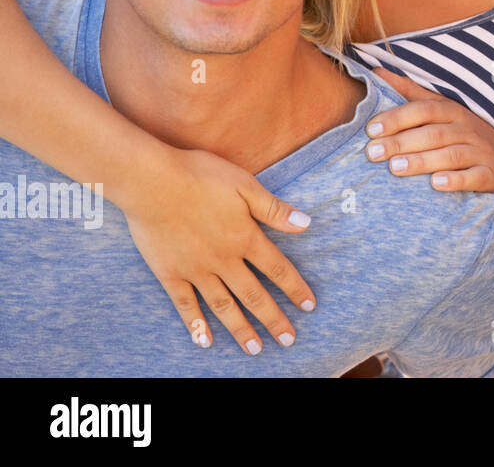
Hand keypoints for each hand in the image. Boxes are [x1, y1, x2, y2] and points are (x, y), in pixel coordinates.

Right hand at [124, 148, 316, 353]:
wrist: (152, 182)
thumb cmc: (201, 176)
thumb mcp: (246, 185)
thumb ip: (274, 209)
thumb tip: (307, 224)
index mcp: (245, 238)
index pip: (277, 269)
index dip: (295, 288)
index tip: (309, 307)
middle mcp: (224, 260)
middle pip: (254, 295)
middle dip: (273, 319)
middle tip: (288, 340)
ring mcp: (195, 270)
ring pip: (223, 306)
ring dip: (241, 329)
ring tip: (255, 349)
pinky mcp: (169, 273)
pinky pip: (185, 304)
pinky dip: (195, 324)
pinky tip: (205, 341)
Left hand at [365, 68, 493, 194]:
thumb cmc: (462, 135)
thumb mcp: (440, 111)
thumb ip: (410, 93)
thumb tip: (377, 72)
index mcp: (452, 111)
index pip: (424, 109)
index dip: (398, 118)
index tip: (371, 130)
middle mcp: (468, 129)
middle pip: (433, 133)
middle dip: (401, 142)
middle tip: (373, 153)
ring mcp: (481, 152)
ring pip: (451, 155)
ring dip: (422, 161)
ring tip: (395, 168)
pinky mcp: (490, 174)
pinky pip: (474, 176)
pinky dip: (455, 180)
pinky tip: (435, 183)